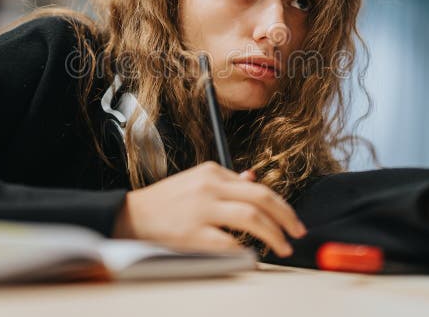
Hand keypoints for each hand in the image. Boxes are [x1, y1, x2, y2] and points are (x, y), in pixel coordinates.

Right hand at [111, 161, 306, 256]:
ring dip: (274, 234)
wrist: (130, 217)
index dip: (279, 205)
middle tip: (298, 232)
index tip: (290, 220)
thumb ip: (224, 181)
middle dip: (286, 216)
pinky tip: (253, 257)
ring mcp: (202, 210)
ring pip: (252, 218)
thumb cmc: (165, 203)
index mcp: (212, 172)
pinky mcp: (193, 233)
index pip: (257, 185)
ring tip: (283, 247)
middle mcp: (209, 187)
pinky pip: (230, 242)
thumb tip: (253, 177)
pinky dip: (246, 251)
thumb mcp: (195, 182)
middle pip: (261, 197)